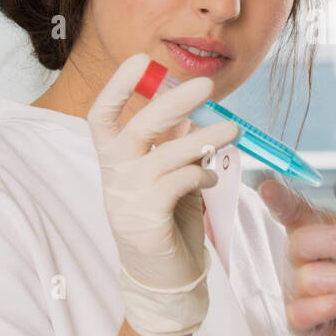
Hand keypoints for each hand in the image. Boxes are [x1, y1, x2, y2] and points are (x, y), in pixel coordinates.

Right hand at [87, 52, 238, 335]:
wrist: (161, 276)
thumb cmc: (165, 218)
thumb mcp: (167, 173)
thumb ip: (170, 142)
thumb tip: (187, 104)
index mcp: (112, 158)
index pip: (101, 115)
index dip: (117, 86)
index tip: (138, 59)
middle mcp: (114, 175)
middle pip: (138, 127)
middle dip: (172, 102)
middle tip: (207, 85)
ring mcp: (127, 199)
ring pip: (167, 156)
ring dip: (204, 139)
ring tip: (233, 131)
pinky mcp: (147, 221)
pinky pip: (179, 183)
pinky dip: (201, 174)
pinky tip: (211, 177)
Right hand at [256, 177, 335, 335]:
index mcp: (313, 227)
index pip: (289, 209)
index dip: (277, 199)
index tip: (267, 187)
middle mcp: (299, 257)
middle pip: (302, 241)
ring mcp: (297, 290)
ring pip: (310, 278)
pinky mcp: (301, 323)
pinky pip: (303, 312)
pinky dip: (332, 304)